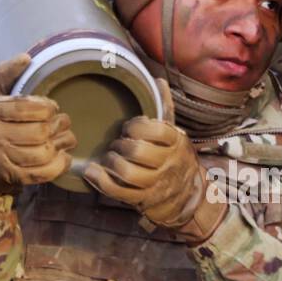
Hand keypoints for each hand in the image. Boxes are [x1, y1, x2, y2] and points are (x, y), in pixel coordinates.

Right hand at [0, 53, 76, 198]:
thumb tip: (26, 58)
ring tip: (66, 138)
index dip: (49, 107)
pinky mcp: (11, 177)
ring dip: (63, 144)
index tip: (52, 108)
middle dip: (60, 126)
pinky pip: (44, 172)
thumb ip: (5, 73)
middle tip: (64, 124)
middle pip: (40, 131)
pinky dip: (60, 164)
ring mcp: (0, 159)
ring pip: (44, 152)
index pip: (30, 107)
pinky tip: (63, 155)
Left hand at [82, 79, 227, 243]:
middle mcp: (167, 164)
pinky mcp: (143, 199)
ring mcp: (156, 184)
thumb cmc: (175, 157)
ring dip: (112, 163)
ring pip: (129, 174)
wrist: (189, 193)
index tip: (129, 127)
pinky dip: (101, 181)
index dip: (137, 126)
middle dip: (121, 145)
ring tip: (109, 157)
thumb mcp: (175, 132)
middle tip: (116, 143)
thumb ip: (165, 108)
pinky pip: (119, 192)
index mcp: (176, 143)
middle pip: (138, 152)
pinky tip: (92, 171)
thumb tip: (158, 81)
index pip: (156, 131)